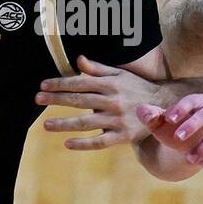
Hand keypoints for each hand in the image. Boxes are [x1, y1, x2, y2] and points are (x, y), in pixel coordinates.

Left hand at [37, 56, 160, 149]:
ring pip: (86, 122)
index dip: (60, 83)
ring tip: (46, 125)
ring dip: (64, 123)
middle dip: (56, 100)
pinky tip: (67, 143)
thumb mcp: (120, 74)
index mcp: (111, 84)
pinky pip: (100, 142)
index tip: (43, 85)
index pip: (80, 83)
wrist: (165, 106)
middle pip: (79, 101)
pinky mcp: (123, 136)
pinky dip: (83, 144)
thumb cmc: (137, 87)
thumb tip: (78, 59)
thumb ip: (98, 69)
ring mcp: (117, 120)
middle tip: (37, 99)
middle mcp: (113, 101)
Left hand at [137, 96, 202, 169]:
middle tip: (177, 138)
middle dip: (192, 126)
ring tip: (189, 159)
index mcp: (196, 101)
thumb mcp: (158, 122)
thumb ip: (148, 116)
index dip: (181, 108)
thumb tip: (147, 115)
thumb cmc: (172, 128)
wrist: (186, 144)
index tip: (168, 119)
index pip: (191, 101)